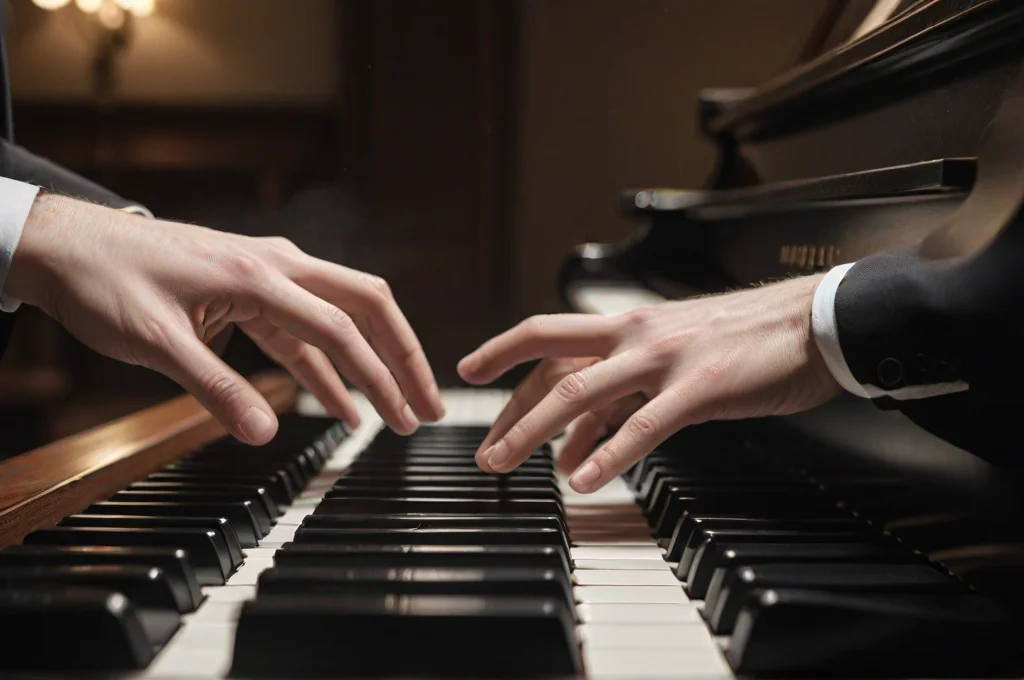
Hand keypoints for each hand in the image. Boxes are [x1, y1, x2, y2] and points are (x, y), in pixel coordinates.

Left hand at [6, 193, 444, 443]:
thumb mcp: (155, 341)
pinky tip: (342, 404)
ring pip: (341, 318)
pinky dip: (327, 368)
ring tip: (396, 412)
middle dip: (402, 357)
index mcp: (258, 273)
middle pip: (365, 306)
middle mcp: (276, 265)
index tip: (403, 415)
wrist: (67, 244)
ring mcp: (268, 276)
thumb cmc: (106, 280)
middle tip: (427, 406)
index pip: (340, 326)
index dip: (378, 374)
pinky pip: (304, 332)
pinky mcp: (253, 293)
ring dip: (370, 364)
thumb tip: (266, 434)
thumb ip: (215, 387)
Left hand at [457, 275, 841, 492]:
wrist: (810, 321)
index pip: (549, 337)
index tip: (469, 370)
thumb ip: (621, 392)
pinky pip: (643, 425)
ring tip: (506, 464)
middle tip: (483, 450)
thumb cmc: (740, 341)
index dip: (503, 351)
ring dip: (536, 431)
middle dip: (508, 406)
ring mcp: (665, 359)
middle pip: (552, 362)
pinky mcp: (699, 387)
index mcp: (627, 325)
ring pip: (582, 392)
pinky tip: (583, 480)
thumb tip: (576, 440)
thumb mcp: (670, 357)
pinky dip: (609, 453)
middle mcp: (635, 335)